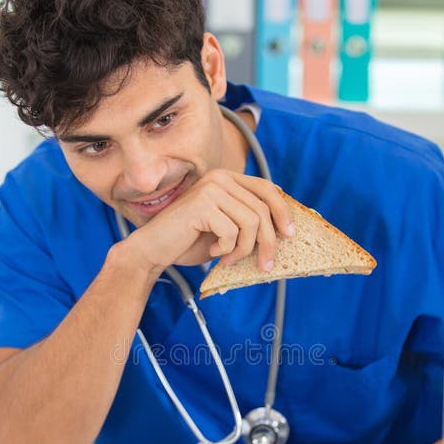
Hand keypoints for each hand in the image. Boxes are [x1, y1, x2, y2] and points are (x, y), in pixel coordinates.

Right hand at [129, 170, 294, 271]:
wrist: (153, 249)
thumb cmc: (188, 242)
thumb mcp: (226, 229)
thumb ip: (248, 222)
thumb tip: (285, 230)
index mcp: (227, 179)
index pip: (267, 189)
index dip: (283, 211)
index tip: (290, 235)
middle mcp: (220, 178)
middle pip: (263, 210)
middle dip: (267, 242)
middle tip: (264, 265)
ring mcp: (211, 188)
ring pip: (251, 223)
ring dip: (244, 249)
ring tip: (228, 258)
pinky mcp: (203, 203)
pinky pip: (232, 232)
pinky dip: (226, 250)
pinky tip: (212, 252)